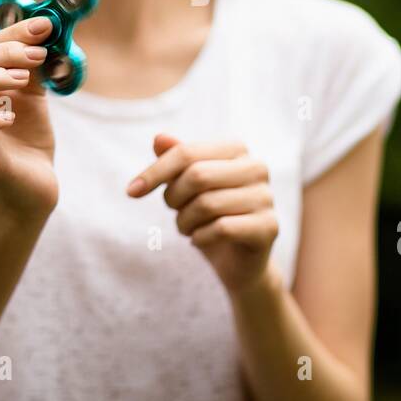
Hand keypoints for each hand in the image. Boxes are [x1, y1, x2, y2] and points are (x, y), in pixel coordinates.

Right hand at [0, 16, 57, 221]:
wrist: (33, 180)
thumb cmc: (28, 133)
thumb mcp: (33, 91)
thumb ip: (33, 65)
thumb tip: (44, 33)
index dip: (11, 34)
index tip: (44, 26)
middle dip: (4, 53)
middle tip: (38, 55)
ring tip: (24, 80)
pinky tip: (11, 117)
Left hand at [127, 134, 278, 293]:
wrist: (238, 262)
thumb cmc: (209, 216)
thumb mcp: (186, 187)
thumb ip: (175, 160)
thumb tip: (159, 138)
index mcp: (236, 149)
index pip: (186, 153)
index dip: (155, 172)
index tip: (131, 192)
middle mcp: (257, 167)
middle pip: (197, 176)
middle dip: (174, 199)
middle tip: (175, 213)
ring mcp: (266, 197)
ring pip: (207, 204)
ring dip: (185, 222)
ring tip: (187, 228)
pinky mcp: (269, 227)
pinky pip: (221, 228)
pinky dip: (200, 237)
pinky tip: (199, 240)